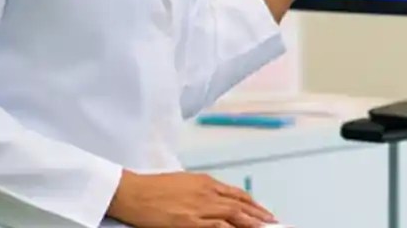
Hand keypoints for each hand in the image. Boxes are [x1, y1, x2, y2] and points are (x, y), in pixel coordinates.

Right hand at [107, 170, 277, 227]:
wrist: (133, 192)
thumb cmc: (152, 188)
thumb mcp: (183, 183)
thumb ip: (201, 190)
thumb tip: (214, 199)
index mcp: (206, 182)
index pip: (237, 195)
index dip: (253, 204)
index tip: (264, 211)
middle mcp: (207, 193)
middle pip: (240, 205)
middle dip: (259, 215)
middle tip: (273, 223)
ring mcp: (199, 208)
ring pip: (234, 216)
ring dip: (252, 224)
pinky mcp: (189, 221)